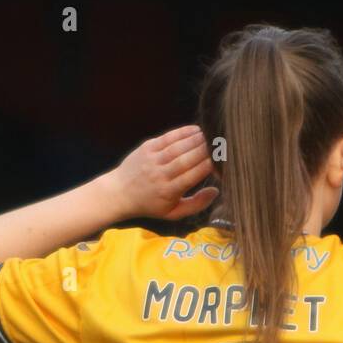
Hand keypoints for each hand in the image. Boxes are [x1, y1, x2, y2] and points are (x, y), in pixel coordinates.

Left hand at [103, 125, 218, 220]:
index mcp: (169, 191)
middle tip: (222, 144)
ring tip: (212, 136)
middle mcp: (161, 174)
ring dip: (198, 139)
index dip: (211, 165)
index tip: (223, 161)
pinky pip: (169, 137)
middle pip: (189, 158)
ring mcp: (153, 159)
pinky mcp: (147, 147)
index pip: (195, 174)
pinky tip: (197, 130)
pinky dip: (184, 132)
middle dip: (207, 150)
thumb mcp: (173, 213)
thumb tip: (216, 191)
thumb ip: (196, 204)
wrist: (120, 193)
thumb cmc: (150, 204)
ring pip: (180, 146)